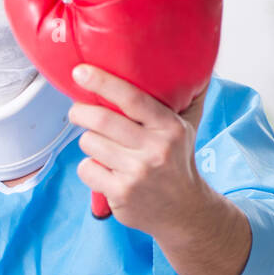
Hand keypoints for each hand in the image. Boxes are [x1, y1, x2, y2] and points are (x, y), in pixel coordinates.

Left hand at [67, 63, 213, 240]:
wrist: (185, 211)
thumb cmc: (176, 162)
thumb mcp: (185, 129)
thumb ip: (183, 98)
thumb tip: (197, 63)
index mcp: (169, 127)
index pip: (132, 98)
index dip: (102, 82)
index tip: (80, 73)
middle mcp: (155, 149)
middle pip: (101, 120)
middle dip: (80, 112)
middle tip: (77, 112)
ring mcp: (137, 173)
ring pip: (89, 143)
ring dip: (87, 141)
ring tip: (100, 145)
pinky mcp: (121, 192)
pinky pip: (86, 168)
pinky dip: (89, 167)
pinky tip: (104, 170)